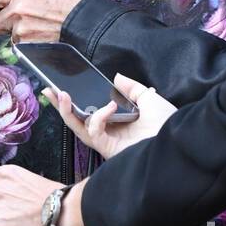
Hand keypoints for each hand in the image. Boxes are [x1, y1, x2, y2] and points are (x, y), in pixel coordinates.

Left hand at [0, 0, 84, 42]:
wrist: (82, 21)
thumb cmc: (65, 2)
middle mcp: (17, 10)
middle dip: (2, 22)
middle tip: (16, 19)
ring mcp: (21, 29)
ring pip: (8, 35)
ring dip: (17, 32)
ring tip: (35, 25)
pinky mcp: (26, 44)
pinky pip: (19, 45)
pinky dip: (26, 42)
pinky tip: (39, 34)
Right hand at [48, 73, 176, 159]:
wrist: (176, 140)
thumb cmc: (167, 124)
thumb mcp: (149, 98)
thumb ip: (131, 87)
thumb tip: (116, 77)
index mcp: (118, 122)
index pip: (91, 111)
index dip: (76, 101)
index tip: (63, 86)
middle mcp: (109, 133)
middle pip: (78, 120)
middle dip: (61, 106)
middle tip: (49, 89)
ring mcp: (107, 142)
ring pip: (78, 128)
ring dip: (67, 110)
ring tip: (62, 94)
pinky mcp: (107, 148)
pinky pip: (93, 131)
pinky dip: (98, 116)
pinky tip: (109, 107)